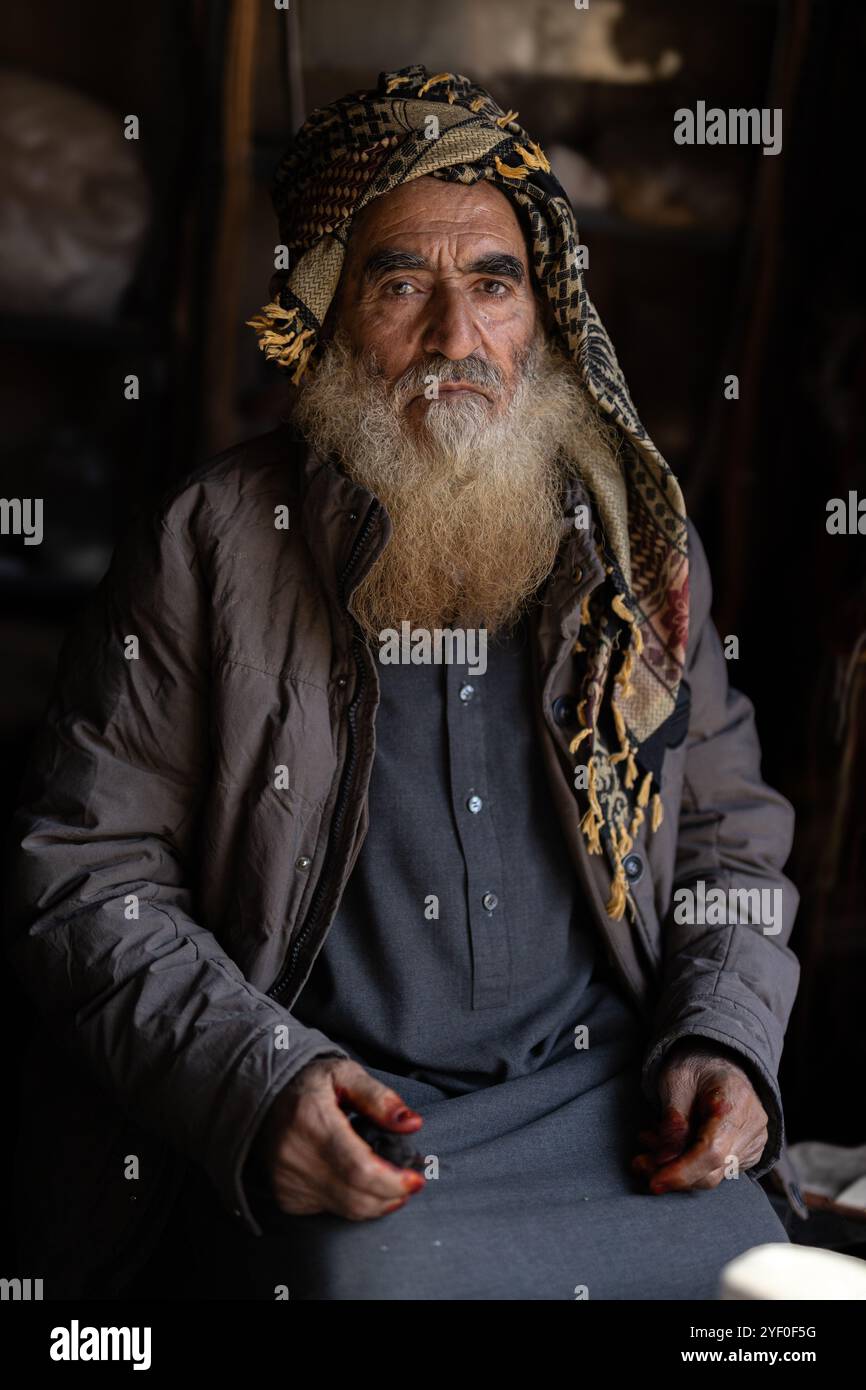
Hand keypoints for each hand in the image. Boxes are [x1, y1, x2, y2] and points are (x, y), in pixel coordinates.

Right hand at [251, 1057, 425, 1219]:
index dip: (391, 1181)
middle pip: (355, 1195)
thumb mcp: (346, 1074)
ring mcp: (286, 1180)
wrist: (263, 1097)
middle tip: (410, 1183)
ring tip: (392, 1185)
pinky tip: (361, 1183)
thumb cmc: (311, 1083)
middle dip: (391, 1195)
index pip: (358, 1168)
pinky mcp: (285, 1196)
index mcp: (312, 1120)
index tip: (416, 1180)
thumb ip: (380, 1098)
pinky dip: (353, 1202)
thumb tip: (413, 1123)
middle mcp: (294, 1156)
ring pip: (345, 1209)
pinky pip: (330, 1210)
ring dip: (376, 1203)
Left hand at [632, 1040, 768, 1193]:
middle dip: (672, 1173)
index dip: (682, 1172)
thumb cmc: (697, 1066)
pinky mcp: (747, 1153)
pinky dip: (689, 1165)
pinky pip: (716, 1170)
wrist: (720, 1061)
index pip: (712, 1152)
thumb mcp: (676, 1079)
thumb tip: (665, 1157)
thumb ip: (673, 1118)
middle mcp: (751, 1127)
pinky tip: (669, 1146)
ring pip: (713, 1174)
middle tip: (639, 1163)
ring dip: (676, 1168)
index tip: (654, 1181)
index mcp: (736, 1102)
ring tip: (650, 1144)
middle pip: (713, 1170)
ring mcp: (753, 1142)